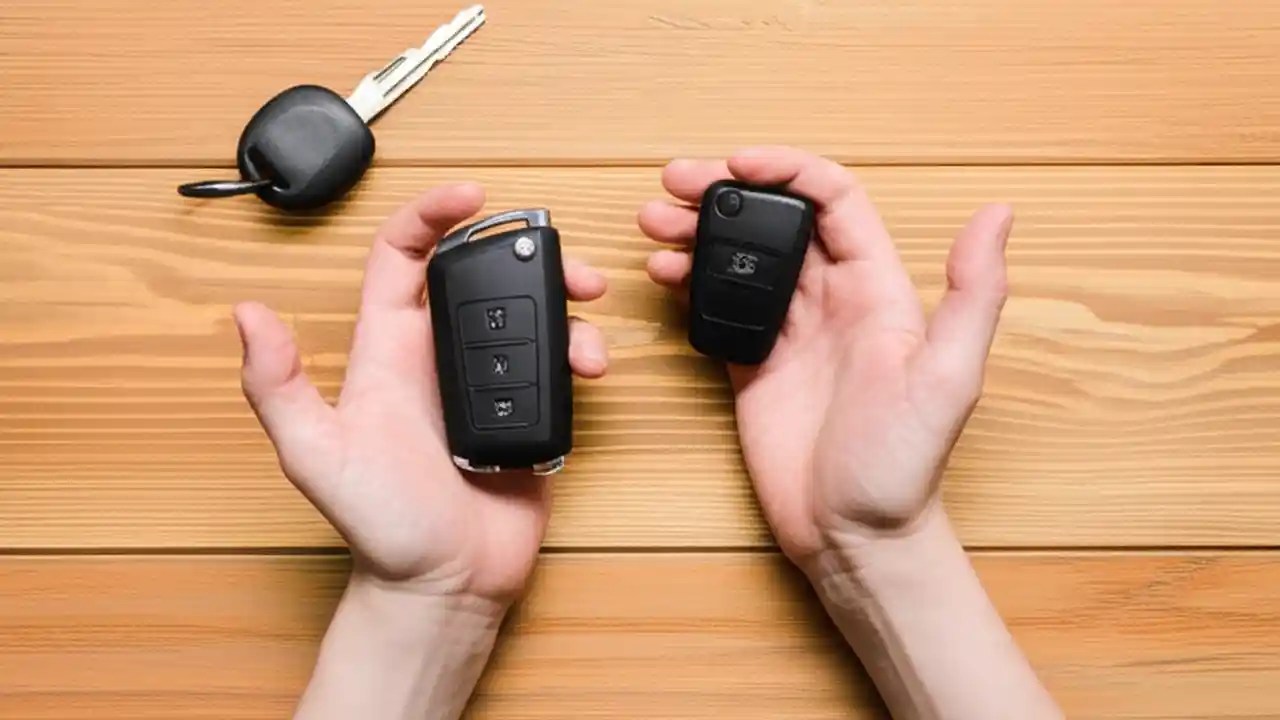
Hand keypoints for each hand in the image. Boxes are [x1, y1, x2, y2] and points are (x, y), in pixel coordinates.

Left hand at [235, 183, 608, 603]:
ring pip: (530, 313)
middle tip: (557, 256)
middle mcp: (438, 357)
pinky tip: (589, 364)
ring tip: (587, 307)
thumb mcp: (315, 456)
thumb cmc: (379, 527)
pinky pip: (559, 364)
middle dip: (523, 249)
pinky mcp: (529, 415)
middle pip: (481, 273)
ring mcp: (487, 385)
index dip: (431, 215)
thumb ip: (279, 388)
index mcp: (388, 351)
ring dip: (563, 297)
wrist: (443, 585)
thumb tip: (248, 314)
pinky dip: (582, 351)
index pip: (402, 258)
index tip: (470, 195)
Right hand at [640, 147, 1010, 565]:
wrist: (855, 537)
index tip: (737, 165)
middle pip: (775, 222)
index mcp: (877, 290)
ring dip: (698, 232)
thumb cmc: (904, 467)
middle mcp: (833, 302)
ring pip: (740, 259)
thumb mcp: (949, 379)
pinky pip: (719, 308)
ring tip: (653, 225)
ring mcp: (791, 333)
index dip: (785, 171)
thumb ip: (973, 295)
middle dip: (725, 192)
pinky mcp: (755, 365)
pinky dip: (689, 284)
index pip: (832, 201)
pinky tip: (664, 276)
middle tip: (675, 182)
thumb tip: (999, 213)